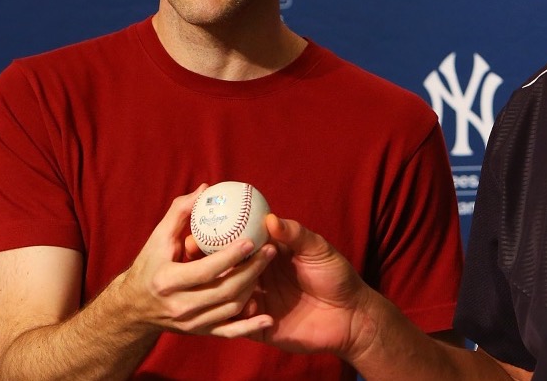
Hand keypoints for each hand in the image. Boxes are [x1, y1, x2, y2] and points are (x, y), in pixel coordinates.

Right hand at [113, 185, 276, 337]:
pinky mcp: (199, 333)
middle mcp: (180, 306)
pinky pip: (228, 332)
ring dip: (253, 287)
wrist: (133, 309)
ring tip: (266, 265)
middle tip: (269, 250)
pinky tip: (268, 317)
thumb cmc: (149, 266)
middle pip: (224, 289)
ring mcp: (191, 323)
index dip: (230, 256)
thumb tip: (206, 189)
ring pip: (231, 307)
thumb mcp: (158, 239)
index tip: (250, 240)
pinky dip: (249, 327)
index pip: (205, 270)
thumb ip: (181, 212)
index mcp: (168, 281)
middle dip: (251, 270)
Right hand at [212, 213, 371, 356]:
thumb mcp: (318, 250)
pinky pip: (239, 326)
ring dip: (224, 290)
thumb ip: (295, 234)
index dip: (217, 240)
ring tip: (229, 284)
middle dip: (210, 266)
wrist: (351, 316)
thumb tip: (270, 219)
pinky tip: (249, 308)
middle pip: (227, 271)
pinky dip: (239, 318)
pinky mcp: (260, 327)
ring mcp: (257, 303)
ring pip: (228, 298)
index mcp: (267, 255)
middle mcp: (257, 278)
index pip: (236, 246)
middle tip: (196, 260)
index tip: (197, 235)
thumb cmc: (337, 276)